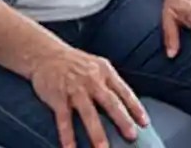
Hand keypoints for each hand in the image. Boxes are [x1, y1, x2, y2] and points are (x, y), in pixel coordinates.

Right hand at [27, 46, 148, 147]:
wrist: (45, 54)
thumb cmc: (75, 62)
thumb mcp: (96, 65)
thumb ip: (109, 83)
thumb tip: (125, 104)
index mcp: (104, 71)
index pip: (124, 92)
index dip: (135, 108)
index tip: (144, 123)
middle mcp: (92, 80)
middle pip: (110, 103)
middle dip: (122, 121)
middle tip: (131, 136)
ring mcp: (74, 89)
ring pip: (88, 114)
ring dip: (97, 133)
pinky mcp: (58, 97)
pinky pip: (64, 120)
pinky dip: (67, 136)